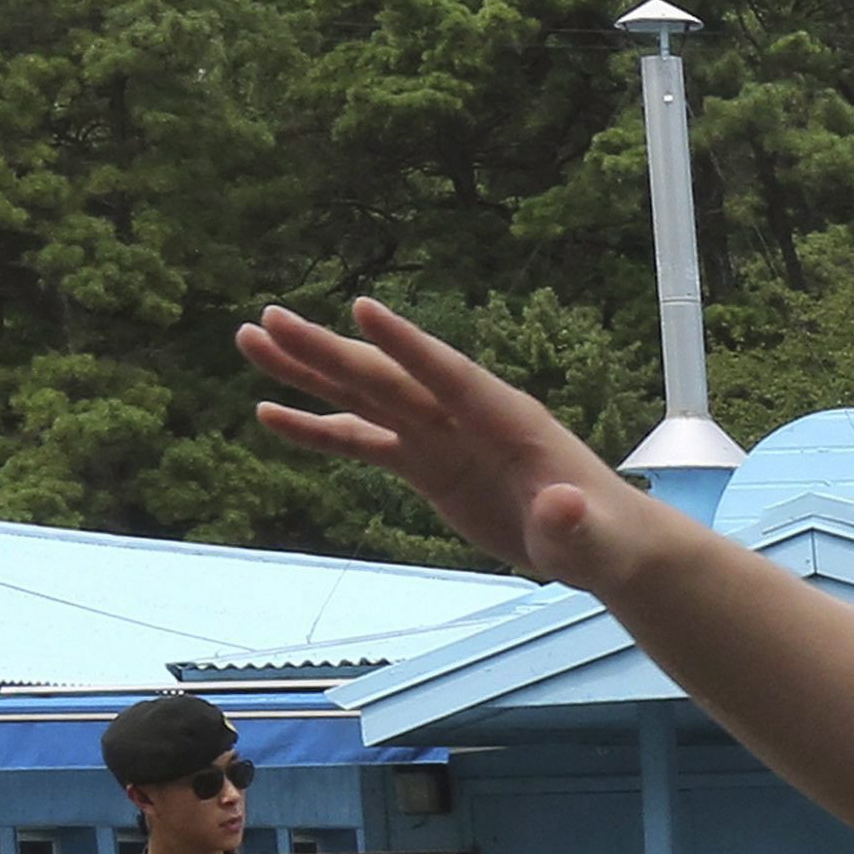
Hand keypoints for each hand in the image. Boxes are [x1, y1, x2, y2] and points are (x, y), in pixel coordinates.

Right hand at [238, 298, 663, 586]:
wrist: (598, 544)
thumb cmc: (602, 538)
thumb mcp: (589, 538)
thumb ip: (573, 522)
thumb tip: (564, 505)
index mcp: (506, 419)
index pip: (448, 375)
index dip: (407, 346)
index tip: (361, 308)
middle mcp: (465, 417)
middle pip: (388, 377)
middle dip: (330, 350)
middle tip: (270, 318)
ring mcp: (441, 437)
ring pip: (364, 397)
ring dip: (309, 372)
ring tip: (251, 342)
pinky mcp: (425, 465)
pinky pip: (362, 441)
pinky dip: (317, 430)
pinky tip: (269, 414)